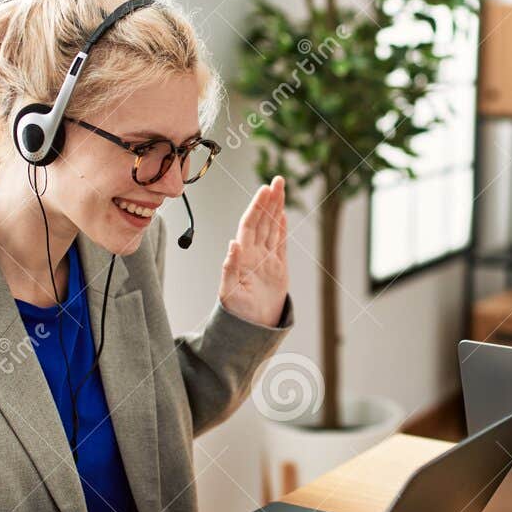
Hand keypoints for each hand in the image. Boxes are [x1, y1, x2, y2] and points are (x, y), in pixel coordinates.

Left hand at [219, 176, 287, 326]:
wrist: (251, 330)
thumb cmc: (236, 313)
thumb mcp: (230, 292)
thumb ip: (230, 267)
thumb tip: (233, 243)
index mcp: (242, 256)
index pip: (250, 225)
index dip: (257, 207)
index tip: (264, 190)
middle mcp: (254, 254)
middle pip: (262, 221)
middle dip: (269, 201)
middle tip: (277, 181)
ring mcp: (266, 260)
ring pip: (271, 228)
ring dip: (275, 209)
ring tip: (280, 189)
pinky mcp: (278, 268)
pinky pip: (280, 243)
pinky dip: (281, 228)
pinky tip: (282, 214)